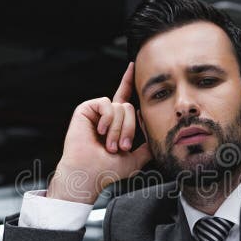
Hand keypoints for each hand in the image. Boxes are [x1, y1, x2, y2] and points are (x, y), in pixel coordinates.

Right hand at [48, 62, 151, 203]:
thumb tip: (154, 133)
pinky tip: (100, 131)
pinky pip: (106, 103)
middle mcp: (106, 115)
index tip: (133, 65)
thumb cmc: (107, 170)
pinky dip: (107, 119)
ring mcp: (96, 112)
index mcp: (115, 123)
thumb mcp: (135, 159)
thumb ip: (147, 147)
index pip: (124, 98)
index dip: (129, 81)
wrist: (90, 174)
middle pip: (129, 107)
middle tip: (120, 147)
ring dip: (118, 129)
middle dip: (129, 129)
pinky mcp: (85, 109)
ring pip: (120, 107)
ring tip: (109, 145)